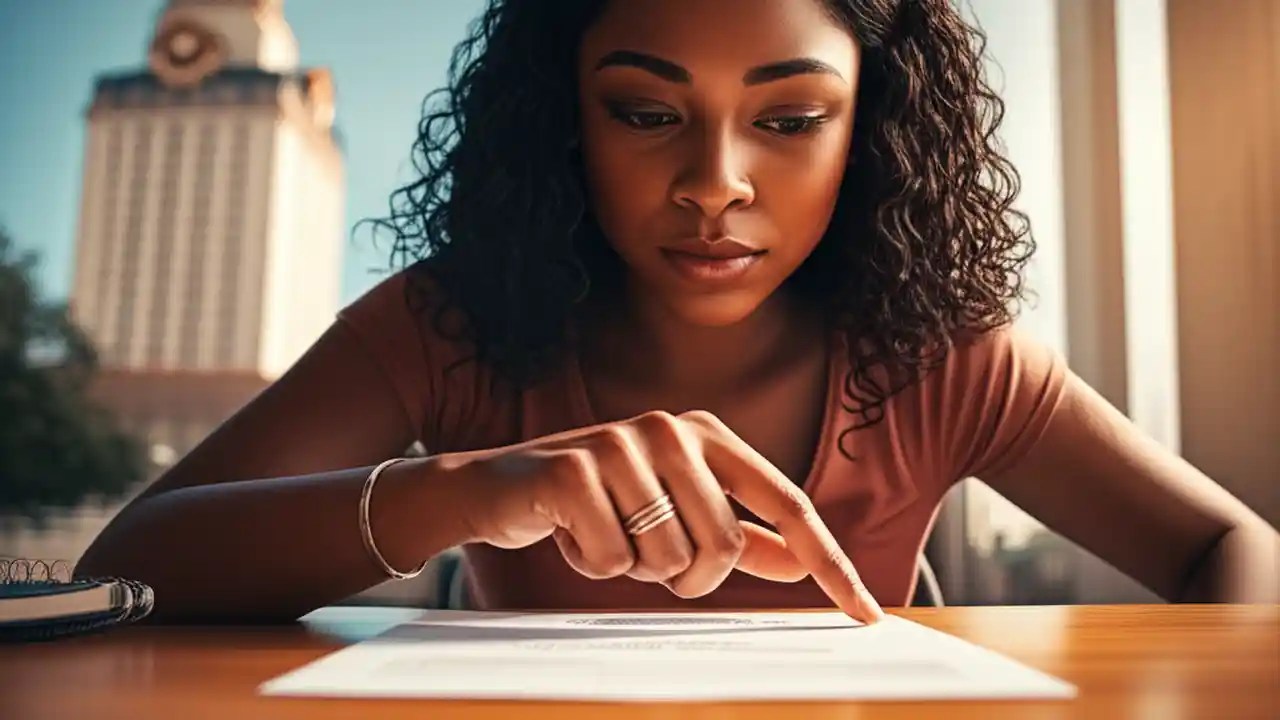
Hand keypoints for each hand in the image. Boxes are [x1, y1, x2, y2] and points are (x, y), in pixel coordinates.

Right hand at [444, 409, 883, 622]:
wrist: (498, 485)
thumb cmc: (596, 500)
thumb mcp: (673, 512)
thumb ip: (738, 533)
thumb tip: (798, 560)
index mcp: (707, 435)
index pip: (787, 504)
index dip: (829, 563)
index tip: (865, 611)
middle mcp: (672, 428)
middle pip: (723, 548)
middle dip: (685, 576)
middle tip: (642, 553)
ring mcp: (621, 443)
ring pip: (668, 559)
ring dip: (633, 567)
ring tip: (602, 531)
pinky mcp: (574, 468)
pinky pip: (610, 558)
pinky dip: (589, 562)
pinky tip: (568, 529)